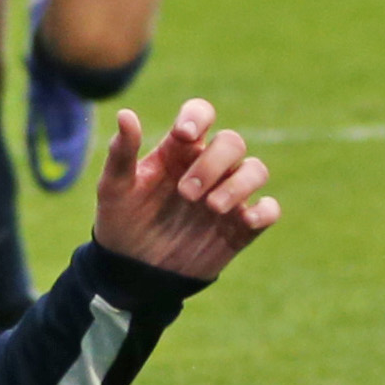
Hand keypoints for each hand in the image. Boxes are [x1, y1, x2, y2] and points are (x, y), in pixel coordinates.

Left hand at [92, 99, 277, 283]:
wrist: (133, 271)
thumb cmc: (122, 222)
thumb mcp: (114, 188)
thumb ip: (121, 153)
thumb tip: (126, 114)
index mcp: (177, 151)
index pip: (200, 114)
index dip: (198, 116)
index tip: (185, 134)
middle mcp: (207, 168)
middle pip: (232, 142)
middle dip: (212, 163)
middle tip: (185, 193)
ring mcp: (227, 195)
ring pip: (256, 170)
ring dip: (238, 185)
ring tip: (211, 208)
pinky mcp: (241, 226)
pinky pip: (270, 209)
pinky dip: (265, 211)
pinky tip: (245, 221)